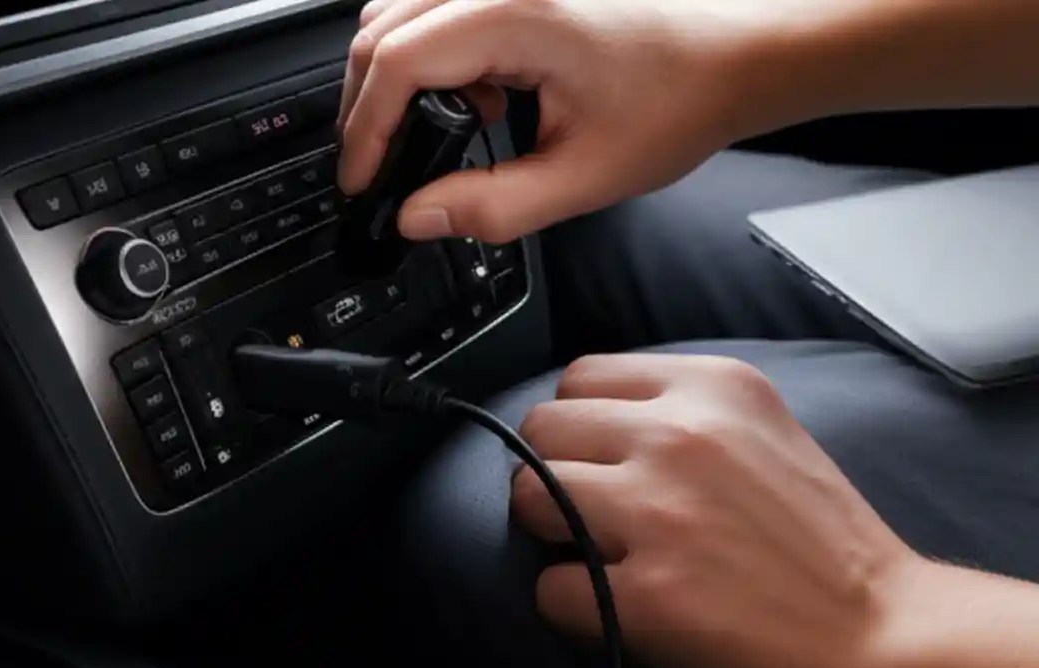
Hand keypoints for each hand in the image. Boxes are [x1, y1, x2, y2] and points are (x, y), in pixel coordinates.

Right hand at [336, 0, 767, 243]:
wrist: (732, 57)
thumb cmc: (679, 99)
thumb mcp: (583, 176)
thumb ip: (492, 207)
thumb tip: (417, 218)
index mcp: (519, 15)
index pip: (397, 62)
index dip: (366, 130)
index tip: (362, 180)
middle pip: (379, 30)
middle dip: (366, 107)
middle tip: (377, 168)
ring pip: (396, 12)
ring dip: (392, 77)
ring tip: (433, 134)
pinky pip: (432, 8)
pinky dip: (425, 55)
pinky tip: (472, 97)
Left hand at [512, 353, 925, 667]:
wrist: (886, 633)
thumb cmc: (821, 537)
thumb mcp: (763, 428)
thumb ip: (681, 408)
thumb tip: (589, 418)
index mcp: (712, 386)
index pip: (579, 377)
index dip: (579, 426)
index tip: (600, 460)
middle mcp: (679, 437)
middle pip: (540, 429)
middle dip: (554, 471)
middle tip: (592, 512)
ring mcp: (659, 514)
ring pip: (527, 497)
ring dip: (551, 533)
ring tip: (601, 554)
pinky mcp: (646, 595)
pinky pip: (547, 589)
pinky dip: (570, 605)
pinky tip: (615, 606)